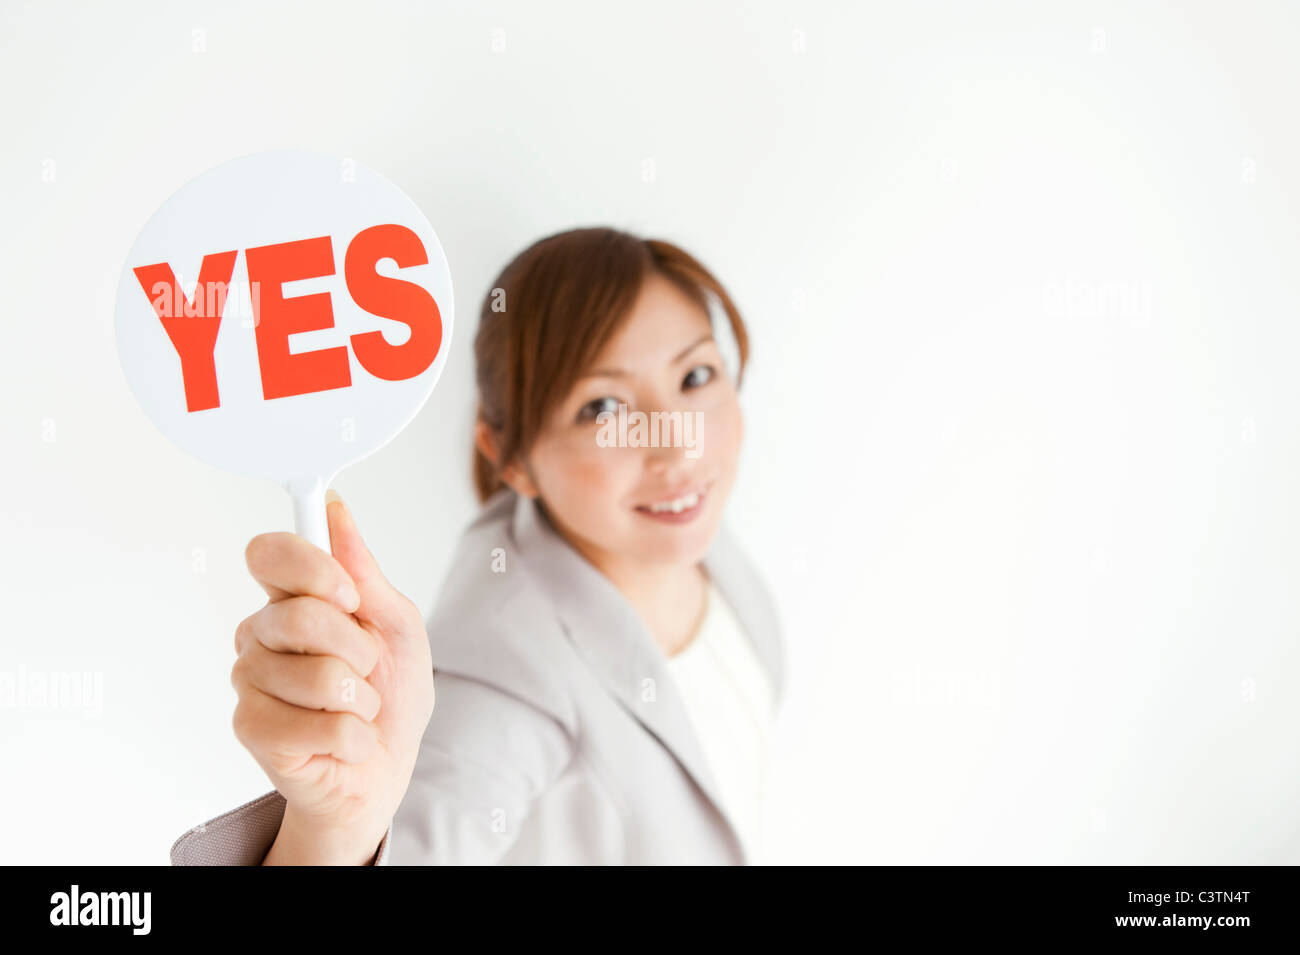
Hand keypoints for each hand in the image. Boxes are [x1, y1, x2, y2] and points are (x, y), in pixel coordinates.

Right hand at [230, 490, 435, 863]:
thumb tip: (337, 512)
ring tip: (356, 708)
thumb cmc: (389, 695)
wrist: (383, 768)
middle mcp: (260, 635)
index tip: (348, 593)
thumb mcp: (399, 628)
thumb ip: (368, 576)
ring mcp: (250, 682)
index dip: (309, 566)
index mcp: (293, 600)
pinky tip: (346, 740)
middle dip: (358, 647)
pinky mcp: (252, 729)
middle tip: (366, 668)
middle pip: (299, 615)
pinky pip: (321, 723)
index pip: (268, 553)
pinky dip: (355, 735)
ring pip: (318, 675)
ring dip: (362, 698)